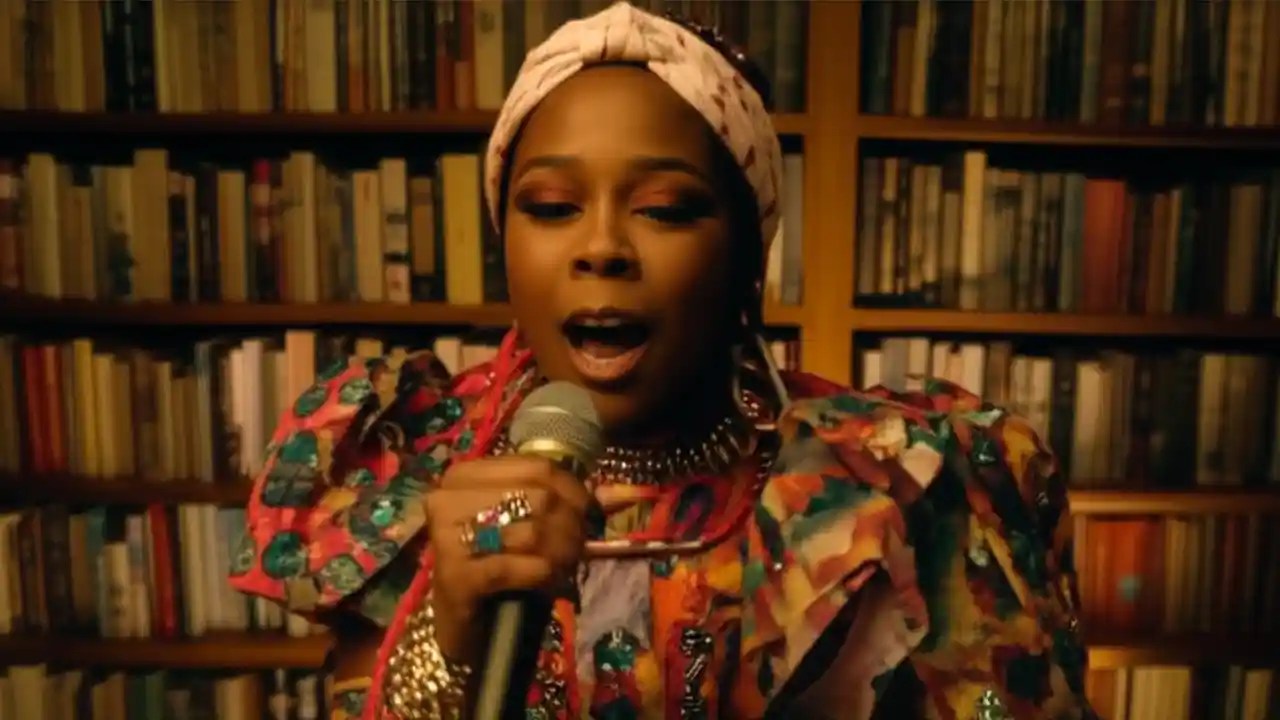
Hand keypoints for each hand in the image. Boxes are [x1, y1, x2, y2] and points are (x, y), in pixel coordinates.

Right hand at [423, 455, 593, 664]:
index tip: (587, 515)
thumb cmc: (497, 564)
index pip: (537, 467)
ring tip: (562, 566)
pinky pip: (515, 567)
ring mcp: (446, 537)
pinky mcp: (454, 576)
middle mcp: (447, 499)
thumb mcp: (529, 524)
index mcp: (464, 476)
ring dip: (559, 553)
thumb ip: (572, 503)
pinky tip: (546, 582)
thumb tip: (625, 494)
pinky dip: (540, 575)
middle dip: (569, 526)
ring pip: (531, 532)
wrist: (462, 623)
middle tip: (575, 550)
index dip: (574, 491)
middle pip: (538, 497)